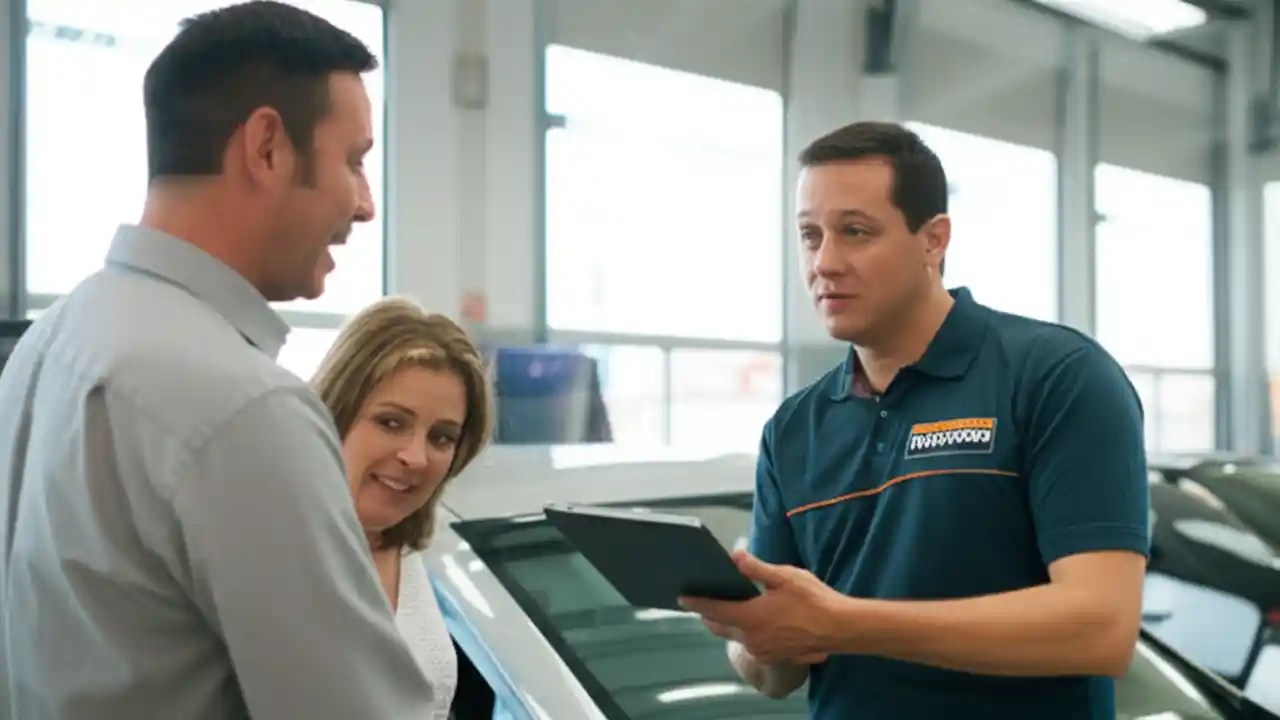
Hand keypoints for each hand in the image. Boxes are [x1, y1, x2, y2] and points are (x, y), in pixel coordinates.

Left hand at [678, 549, 842, 663]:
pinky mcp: (774, 656)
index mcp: (750, 618)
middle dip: (708, 614)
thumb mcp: (785, 576)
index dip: (695, 603)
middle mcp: (751, 639)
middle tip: (705, 599)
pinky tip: (756, 619)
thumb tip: (735, 555)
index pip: (712, 610)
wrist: (840, 628)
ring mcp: (762, 651)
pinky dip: (746, 631)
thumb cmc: (814, 600)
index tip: (681, 597)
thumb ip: (756, 567)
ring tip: (730, 606)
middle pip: (718, 627)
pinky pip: (751, 644)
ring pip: (735, 636)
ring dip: (728, 623)